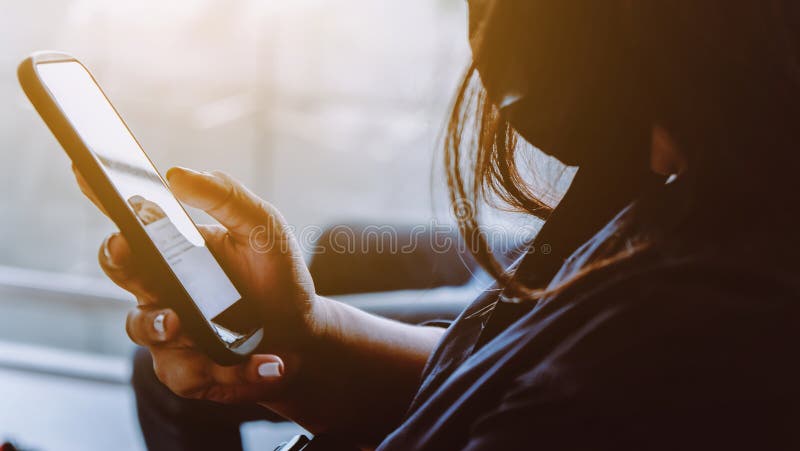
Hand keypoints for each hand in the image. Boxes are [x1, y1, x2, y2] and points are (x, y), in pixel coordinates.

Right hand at [75, 166, 320, 402]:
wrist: (302, 333)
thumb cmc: (275, 275)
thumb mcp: (264, 230)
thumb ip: (228, 199)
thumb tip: (178, 174)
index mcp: (175, 247)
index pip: (131, 220)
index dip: (103, 196)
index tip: (85, 170)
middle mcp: (161, 285)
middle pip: (120, 268)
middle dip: (118, 258)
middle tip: (126, 247)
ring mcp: (168, 329)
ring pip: (142, 327)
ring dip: (162, 324)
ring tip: (184, 321)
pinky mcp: (186, 369)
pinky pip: (185, 373)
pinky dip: (231, 370)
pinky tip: (267, 363)